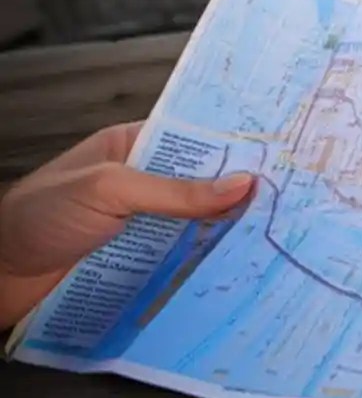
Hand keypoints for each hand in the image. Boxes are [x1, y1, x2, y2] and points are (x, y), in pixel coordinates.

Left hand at [0, 123, 254, 328]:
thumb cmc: (39, 217)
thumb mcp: (110, 190)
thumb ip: (175, 190)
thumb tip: (241, 185)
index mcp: (132, 145)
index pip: (194, 138)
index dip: (232, 146)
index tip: (277, 155)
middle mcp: (139, 179)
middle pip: (200, 180)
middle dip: (236, 189)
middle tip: (285, 197)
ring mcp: (138, 217)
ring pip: (193, 218)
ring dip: (223, 227)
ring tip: (270, 230)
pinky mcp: (135, 254)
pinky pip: (178, 250)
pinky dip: (202, 255)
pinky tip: (230, 260)